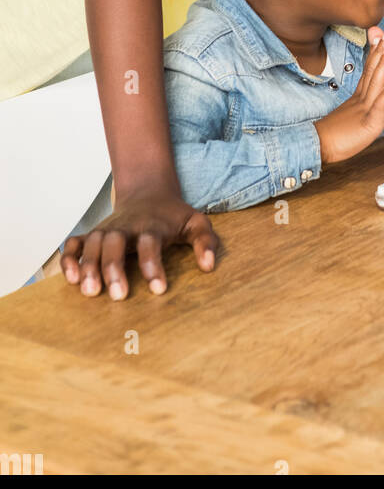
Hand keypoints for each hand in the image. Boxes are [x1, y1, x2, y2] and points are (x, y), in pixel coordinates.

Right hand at [60, 187, 220, 300]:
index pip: (150, 243)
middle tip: (119, 296)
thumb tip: (209, 266)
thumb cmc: (172, 215)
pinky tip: (70, 279)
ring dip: (89, 266)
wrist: (148, 192)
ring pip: (93, 244)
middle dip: (115, 268)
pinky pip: (74, 243)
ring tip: (91, 292)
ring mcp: (106, 229)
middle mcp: (126, 227)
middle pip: (115, 242)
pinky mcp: (93, 234)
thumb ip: (205, 241)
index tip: (159, 289)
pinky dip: (69, 258)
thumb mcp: (196, 222)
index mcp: (152, 225)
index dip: (153, 265)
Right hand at [314, 35, 383, 164]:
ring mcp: (364, 108)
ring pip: (376, 83)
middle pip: (373, 71)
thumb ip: (359, 104)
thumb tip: (367, 97)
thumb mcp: (351, 114)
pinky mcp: (368, 122)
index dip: (376, 52)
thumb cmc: (335, 134)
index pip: (369, 70)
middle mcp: (362, 98)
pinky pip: (378, 106)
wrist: (320, 147)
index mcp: (359, 96)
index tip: (382, 36)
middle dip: (382, 50)